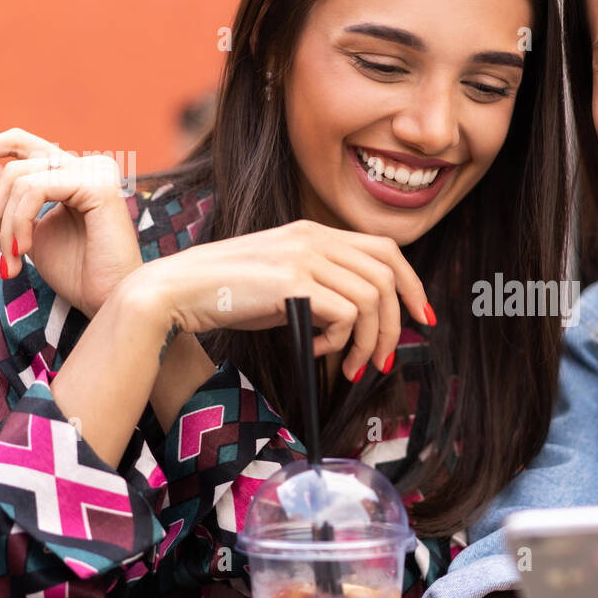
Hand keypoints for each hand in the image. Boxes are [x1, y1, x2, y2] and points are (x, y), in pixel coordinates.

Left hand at [0, 128, 141, 316]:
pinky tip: (22, 250)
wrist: (106, 300)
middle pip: (12, 163)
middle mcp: (89, 164)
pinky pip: (35, 190)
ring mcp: (96, 171)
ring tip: (8, 264)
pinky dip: (18, 222)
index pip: (19, 144)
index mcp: (75, 172)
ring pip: (18, 178)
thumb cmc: (76, 274)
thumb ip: (9, 199)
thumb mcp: (27, 232)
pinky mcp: (98, 184)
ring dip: (1, 225)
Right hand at [127, 219, 431, 379]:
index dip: (412, 283)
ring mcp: (304, 257)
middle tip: (381, 361)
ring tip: (345, 366)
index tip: (422, 317)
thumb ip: (324, 289)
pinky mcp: (293, 282)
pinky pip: (344, 316)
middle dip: (393, 325)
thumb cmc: (228, 296)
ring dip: (365, 342)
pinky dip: (336, 341)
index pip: (387, 249)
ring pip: (370, 300)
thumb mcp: (285, 284)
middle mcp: (314, 237)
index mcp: (315, 231)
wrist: (175, 292)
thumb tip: (366, 322)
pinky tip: (311, 349)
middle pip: (387, 276)